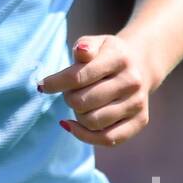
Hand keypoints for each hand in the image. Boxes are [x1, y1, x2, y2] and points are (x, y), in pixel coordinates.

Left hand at [37, 34, 151, 146]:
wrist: (140, 66)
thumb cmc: (107, 55)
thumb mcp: (96, 43)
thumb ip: (84, 46)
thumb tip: (81, 52)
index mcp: (119, 58)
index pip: (78, 76)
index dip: (55, 83)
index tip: (42, 86)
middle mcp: (132, 82)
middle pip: (82, 102)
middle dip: (68, 98)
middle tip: (70, 92)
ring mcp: (137, 103)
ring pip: (92, 122)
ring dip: (77, 115)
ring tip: (80, 104)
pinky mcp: (140, 121)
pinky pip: (107, 139)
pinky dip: (84, 135)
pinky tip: (74, 124)